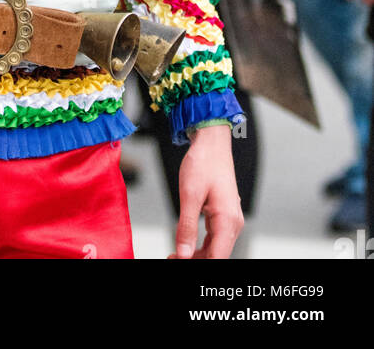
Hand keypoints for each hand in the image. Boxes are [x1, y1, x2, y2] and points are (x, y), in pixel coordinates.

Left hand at [171, 125, 242, 259]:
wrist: (212, 142)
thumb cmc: (202, 163)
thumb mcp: (189, 195)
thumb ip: (186, 226)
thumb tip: (182, 253)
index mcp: (228, 220)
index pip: (216, 258)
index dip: (197, 264)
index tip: (177, 262)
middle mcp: (234, 222)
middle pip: (217, 255)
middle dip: (195, 261)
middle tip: (171, 257)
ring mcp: (230, 218)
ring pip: (216, 248)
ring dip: (197, 255)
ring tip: (175, 254)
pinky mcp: (224, 213)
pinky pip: (215, 237)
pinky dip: (201, 245)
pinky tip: (186, 245)